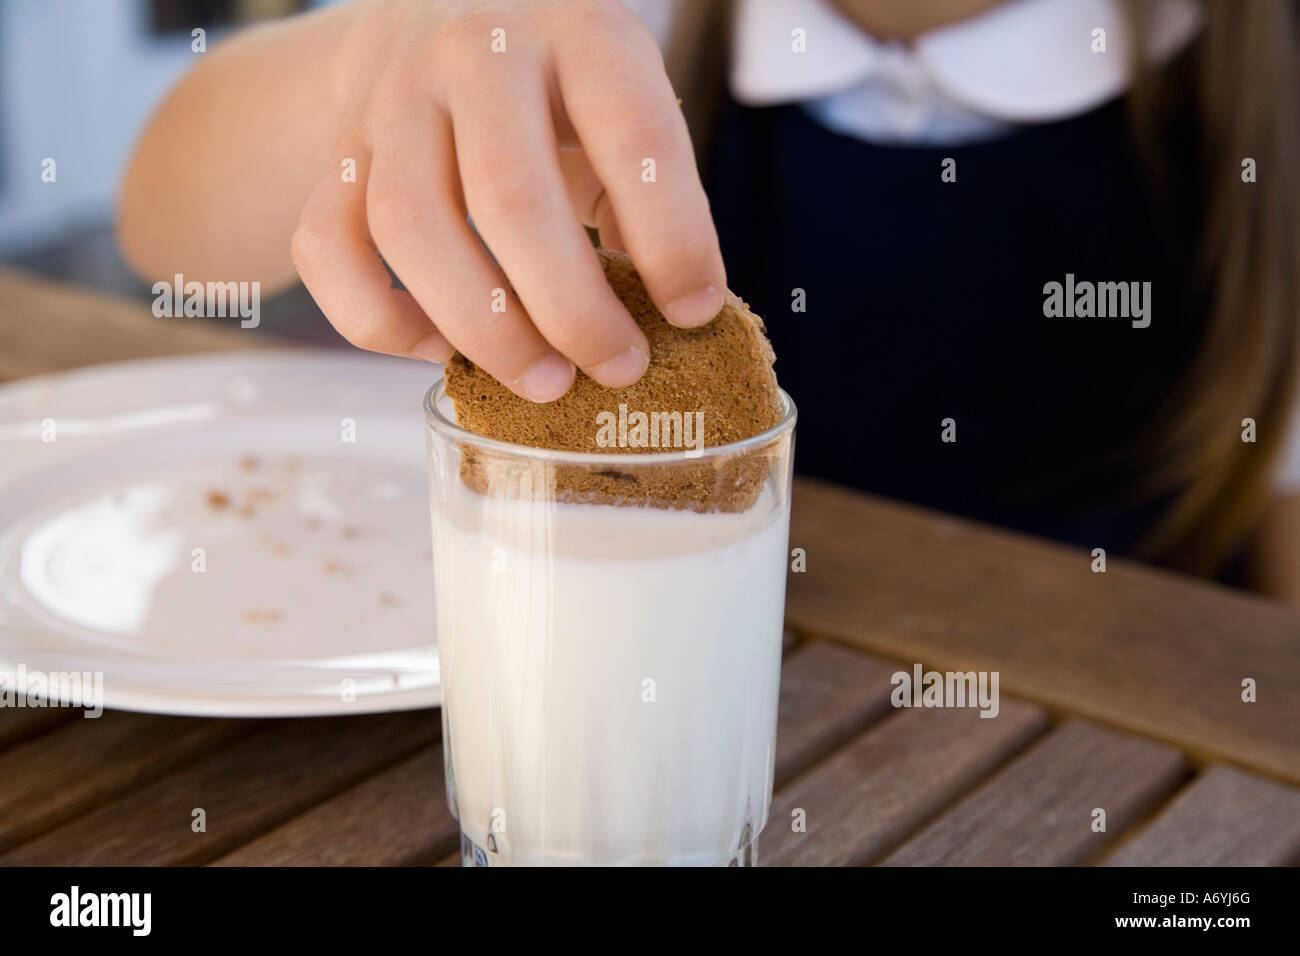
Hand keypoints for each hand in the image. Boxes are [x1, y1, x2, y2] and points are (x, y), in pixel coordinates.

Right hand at [290, 0, 726, 400]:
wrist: (437, 11)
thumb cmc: (559, 82)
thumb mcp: (625, 98)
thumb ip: (647, 187)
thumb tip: (672, 309)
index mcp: (578, 30)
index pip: (632, 133)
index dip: (671, 237)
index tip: (694, 314)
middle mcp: (475, 53)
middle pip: (509, 199)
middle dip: (572, 310)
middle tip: (617, 369)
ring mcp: (392, 101)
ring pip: (411, 230)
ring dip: (483, 330)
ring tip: (545, 381)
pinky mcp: (337, 154)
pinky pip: (328, 250)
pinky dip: (379, 322)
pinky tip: (439, 350)